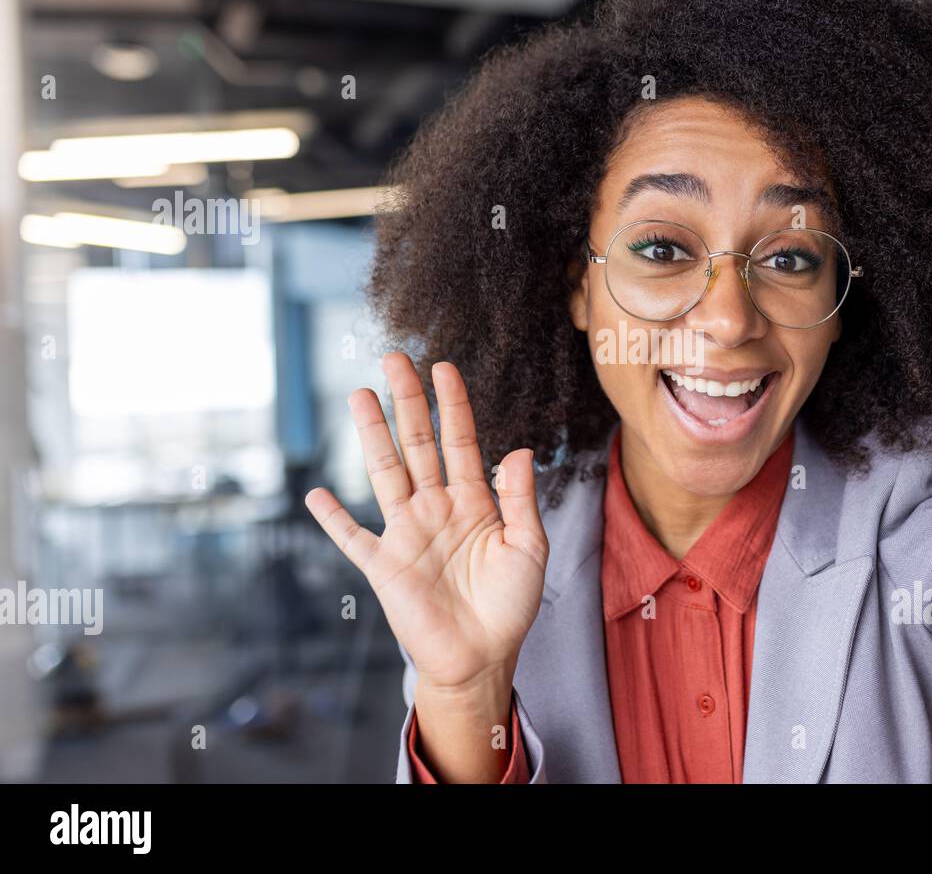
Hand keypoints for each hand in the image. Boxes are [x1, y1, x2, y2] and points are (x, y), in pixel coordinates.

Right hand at [305, 354, 547, 696]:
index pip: (461, 441)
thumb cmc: (510, 605)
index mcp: (473, 501)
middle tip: (395, 358)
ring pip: (385, 473)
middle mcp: (435, 508)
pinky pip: (353, 538)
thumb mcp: (528, 548)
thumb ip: (520, 500)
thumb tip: (519, 450)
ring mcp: (407, 534)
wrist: (482, 658)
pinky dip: (334, 518)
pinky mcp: (384, 566)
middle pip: (417, 444)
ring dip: (371, 435)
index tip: (443, 366)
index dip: (453, 405)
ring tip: (358, 394)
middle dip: (407, 401)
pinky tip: (316, 493)